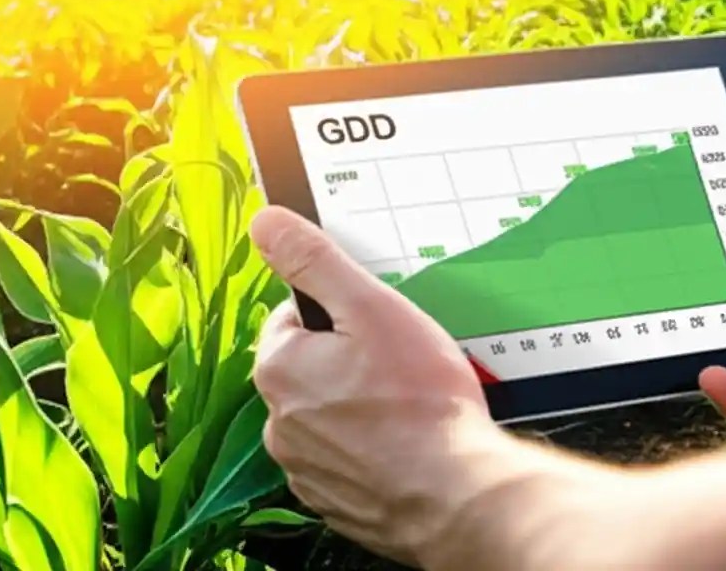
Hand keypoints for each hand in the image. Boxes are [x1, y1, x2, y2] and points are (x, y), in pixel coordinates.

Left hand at [250, 206, 511, 565]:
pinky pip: (347, 461)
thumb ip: (315, 262)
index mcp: (279, 369)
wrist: (458, 496)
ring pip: (329, 417)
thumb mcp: (371, 308)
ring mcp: (306, 468)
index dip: (340, 314)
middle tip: (402, 365)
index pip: (294, 318)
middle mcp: (279, 423)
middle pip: (311, 369)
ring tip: (411, 407)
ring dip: (360, 408)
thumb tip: (266, 223)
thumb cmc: (421, 405)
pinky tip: (407, 444)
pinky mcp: (335, 500)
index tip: (376, 325)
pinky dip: (372, 451)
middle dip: (351, 362)